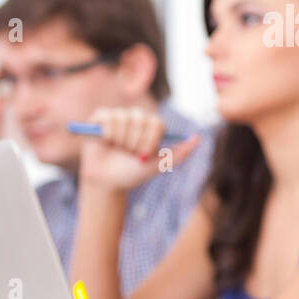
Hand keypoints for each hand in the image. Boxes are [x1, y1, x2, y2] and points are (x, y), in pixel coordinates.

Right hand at [77, 106, 200, 192]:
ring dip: (120, 139)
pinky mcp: (100, 118)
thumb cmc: (132, 173)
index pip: (156, 123)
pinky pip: (107, 117)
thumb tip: (197, 138)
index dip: (150, 140)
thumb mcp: (158, 166)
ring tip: (117, 149)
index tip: (143, 155)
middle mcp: (136, 118)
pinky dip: (107, 132)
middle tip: (129, 153)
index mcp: (151, 127)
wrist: (107, 182)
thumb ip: (180, 154)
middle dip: (135, 142)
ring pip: (123, 118)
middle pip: (140, 119)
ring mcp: (118, 116)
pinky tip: (106, 142)